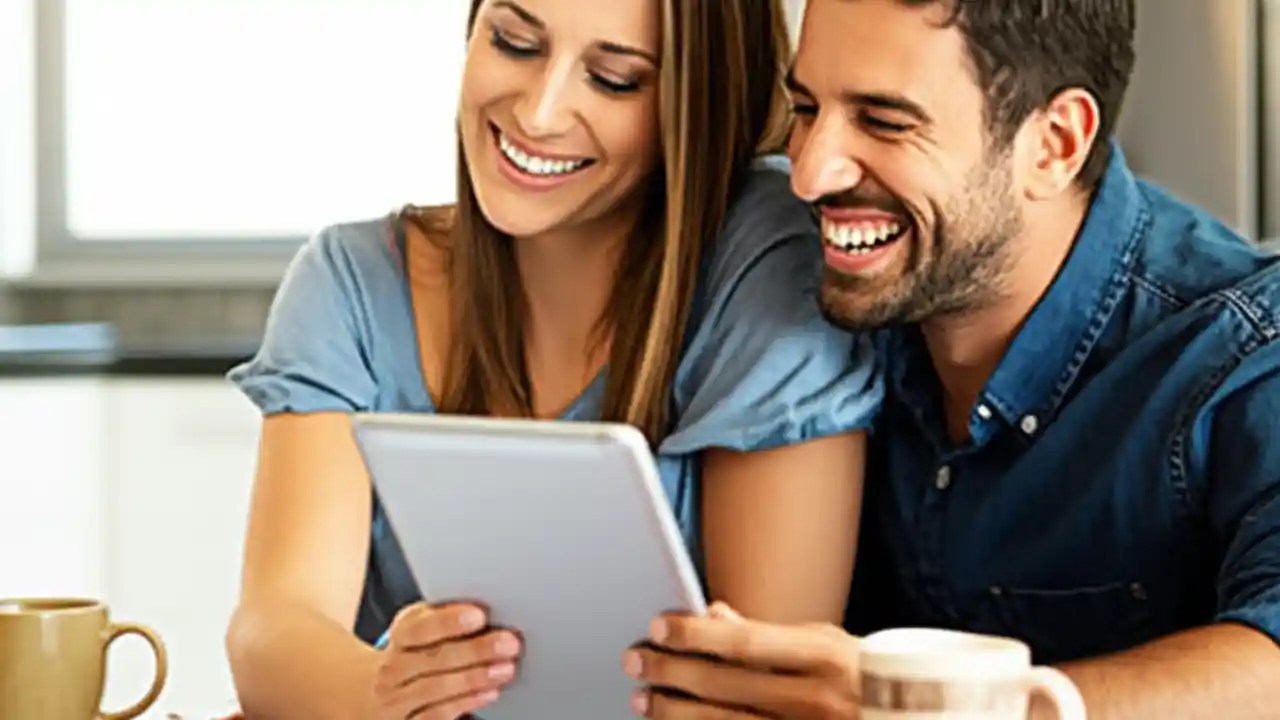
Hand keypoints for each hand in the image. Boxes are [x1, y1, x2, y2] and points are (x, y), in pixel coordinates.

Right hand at [372, 602, 521, 718]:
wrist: (376, 694)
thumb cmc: (416, 653)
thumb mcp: (422, 628)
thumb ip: (447, 617)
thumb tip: (488, 604)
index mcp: (400, 635)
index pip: (417, 628)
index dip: (447, 621)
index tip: (479, 615)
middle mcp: (392, 669)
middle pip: (432, 658)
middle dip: (474, 650)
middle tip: (509, 642)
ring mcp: (396, 700)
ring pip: (434, 688)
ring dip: (474, 677)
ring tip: (506, 668)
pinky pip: (436, 715)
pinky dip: (465, 703)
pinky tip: (489, 693)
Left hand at [623, 602, 859, 718]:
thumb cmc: (866, 679)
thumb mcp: (828, 644)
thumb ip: (770, 633)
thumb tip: (715, 614)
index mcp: (826, 658)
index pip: (747, 643)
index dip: (697, 635)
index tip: (659, 626)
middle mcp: (818, 701)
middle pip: (727, 687)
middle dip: (672, 673)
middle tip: (635, 662)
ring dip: (677, 713)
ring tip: (644, 700)